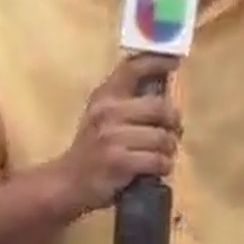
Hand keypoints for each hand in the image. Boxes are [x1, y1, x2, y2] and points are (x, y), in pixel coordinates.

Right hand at [54, 54, 182, 215]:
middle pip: (161, 108)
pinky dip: (163, 167)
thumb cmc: (92, 147)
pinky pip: (159, 161)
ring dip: (168, 150)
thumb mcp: (102, 115)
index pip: (133, 68)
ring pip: (164, 138)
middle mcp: (107, 112)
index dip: (157, 62)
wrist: (68, 182)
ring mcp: (112, 137)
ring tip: (159, 155)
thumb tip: (165, 81)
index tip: (174, 62)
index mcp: (104, 96)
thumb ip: (127, 98)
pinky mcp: (119, 162)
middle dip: (173, 124)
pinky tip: (154, 169)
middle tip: (170, 133)